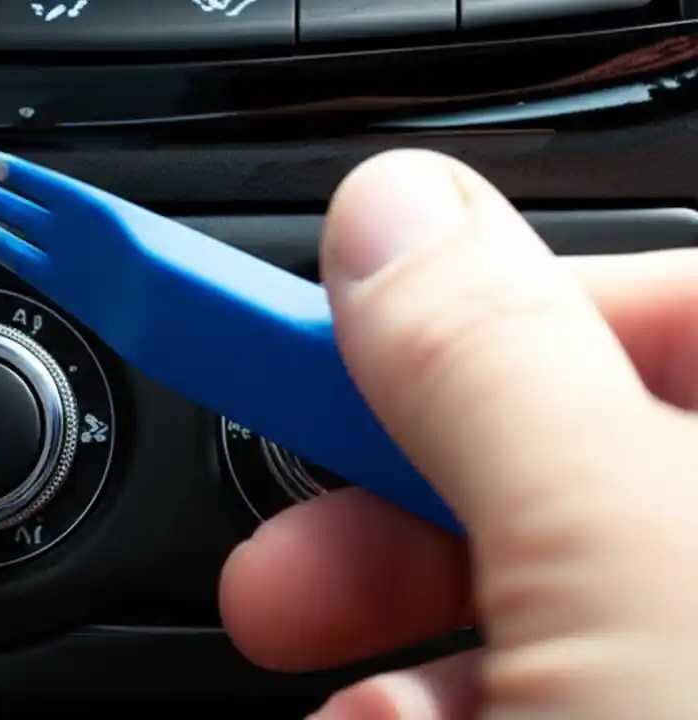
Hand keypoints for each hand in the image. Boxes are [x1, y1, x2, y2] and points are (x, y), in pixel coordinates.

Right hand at [219, 150, 697, 717]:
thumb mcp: (612, 550)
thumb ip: (494, 363)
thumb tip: (388, 216)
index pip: (671, 298)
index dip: (508, 295)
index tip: (348, 318)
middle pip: (573, 453)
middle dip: (399, 496)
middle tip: (297, 542)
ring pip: (532, 585)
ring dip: (394, 624)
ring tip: (347, 707)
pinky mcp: (641, 717)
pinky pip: (538, 683)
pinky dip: (432, 707)